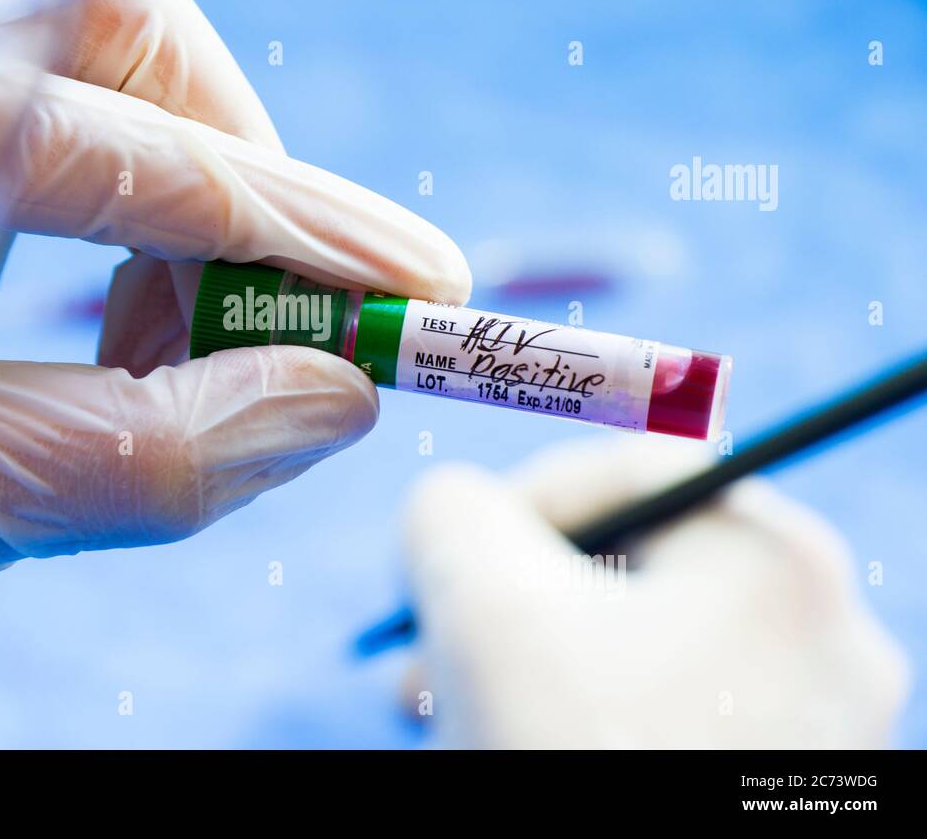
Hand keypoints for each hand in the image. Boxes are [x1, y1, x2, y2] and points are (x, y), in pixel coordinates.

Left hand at [0, 0, 469, 666]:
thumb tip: (329, 409)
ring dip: (190, 213)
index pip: (129, 137)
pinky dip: (125, 225)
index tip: (417, 297)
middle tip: (326, 330)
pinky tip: (131, 327)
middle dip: (249, 186)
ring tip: (202, 359)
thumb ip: (132, 460)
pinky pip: (46, 133)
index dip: (295, 218)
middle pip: (122, 41)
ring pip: (94, 76)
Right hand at [401, 437, 908, 747]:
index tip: (448, 569)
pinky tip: (518, 755)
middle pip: (631, 564)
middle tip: (432, 658)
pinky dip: (581, 723)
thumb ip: (452, 509)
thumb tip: (455, 512)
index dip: (518, 499)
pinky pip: (664, 718)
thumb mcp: (476, 602)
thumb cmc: (568, 758)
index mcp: (777, 561)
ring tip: (453, 718)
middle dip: (507, 603)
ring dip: (528, 667)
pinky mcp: (781, 791)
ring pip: (637, 649)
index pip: (631, 464)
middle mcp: (822, 638)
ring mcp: (815, 728)